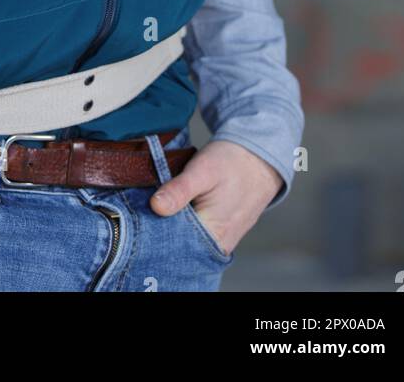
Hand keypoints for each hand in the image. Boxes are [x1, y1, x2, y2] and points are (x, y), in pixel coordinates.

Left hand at [148, 139, 282, 254]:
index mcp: (214, 234)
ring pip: (188, 240)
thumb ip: (179, 190)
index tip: (144, 211)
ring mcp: (223, 240)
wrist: (259, 158)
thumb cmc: (232, 162)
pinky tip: (180, 208)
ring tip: (167, 203)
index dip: (155, 228)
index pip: (173, 244)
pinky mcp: (223, 233)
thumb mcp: (202, 170)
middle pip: (180, 245)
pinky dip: (187, 224)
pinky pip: (199, 235)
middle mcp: (219, 244)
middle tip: (152, 204)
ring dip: (174, 225)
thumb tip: (156, 206)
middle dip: (163, 227)